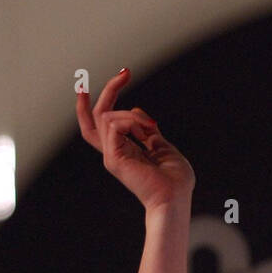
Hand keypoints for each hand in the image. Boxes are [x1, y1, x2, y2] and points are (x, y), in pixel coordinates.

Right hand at [75, 68, 194, 210]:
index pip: (102, 121)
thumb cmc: (175, 180)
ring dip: (133, 115)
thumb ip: (149, 131)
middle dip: (108, 90)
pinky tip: (147, 131)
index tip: (122, 75)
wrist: (175, 200)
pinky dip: (130, 121)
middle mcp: (113, 151)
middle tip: (125, 73)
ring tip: (152, 128)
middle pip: (95, 115)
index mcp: (124, 149)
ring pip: (106, 117)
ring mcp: (111, 155)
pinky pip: (113, 125)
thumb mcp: (164, 148)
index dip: (105, 98)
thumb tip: (138, 111)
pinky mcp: (113, 159)